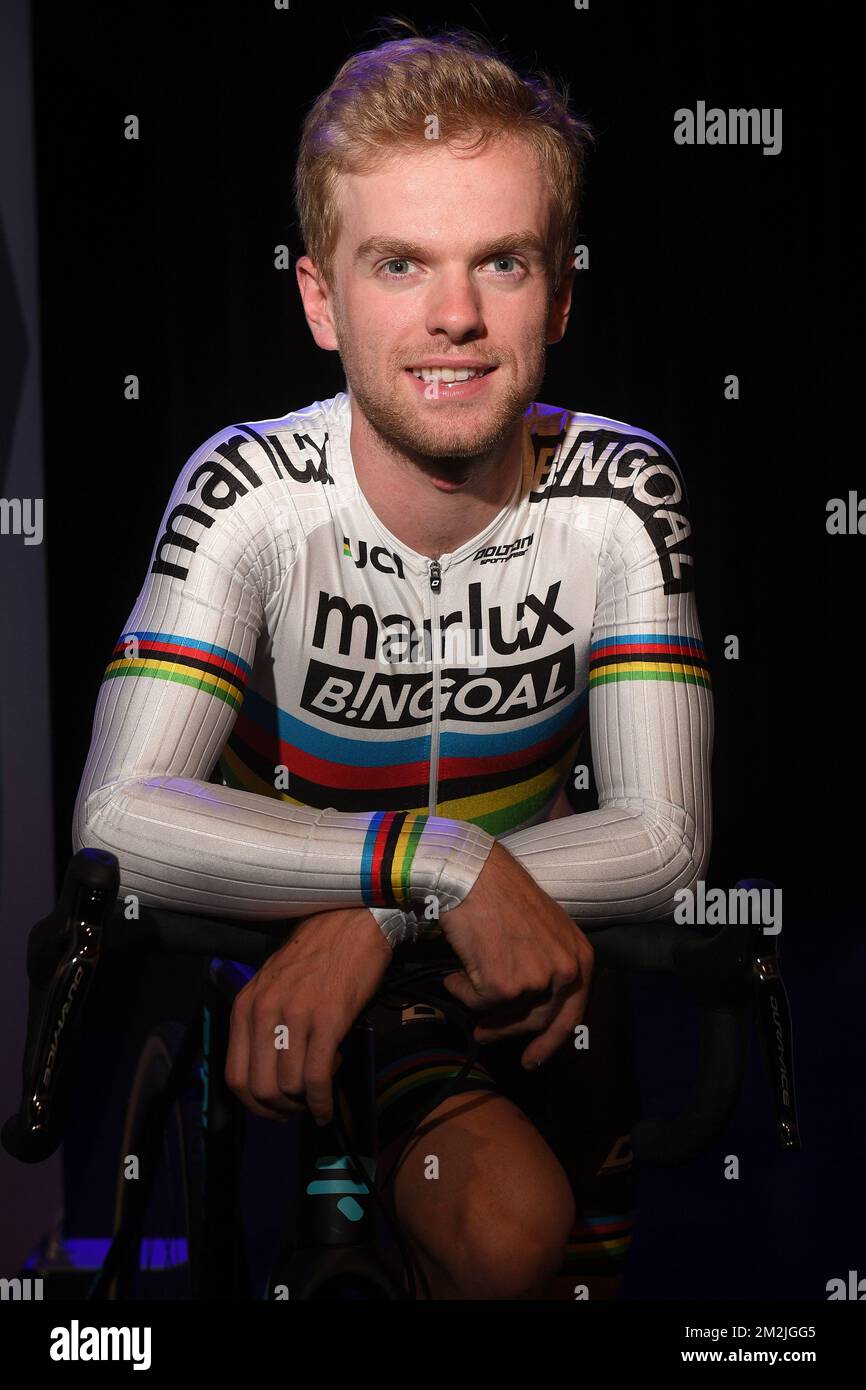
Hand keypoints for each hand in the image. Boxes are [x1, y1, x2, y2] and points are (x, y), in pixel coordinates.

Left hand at [225, 906, 391, 1125]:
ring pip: (289, 1087)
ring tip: (318, 1092)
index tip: (273, 1108)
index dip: (254, 1103)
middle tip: (297, 1109)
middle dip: (279, 1109)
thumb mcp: (273, 985)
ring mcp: (295, 1017)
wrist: (352, 925)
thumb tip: (271, 1071)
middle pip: (260, 1088)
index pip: (235, 1075)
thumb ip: (264, 1023)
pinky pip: (317, 1078)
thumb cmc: (316, 956)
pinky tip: (326, 1108)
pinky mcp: (327, 1021)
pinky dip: (322, 1102)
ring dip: (303, 1104)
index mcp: (246, 1006)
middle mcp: (264, 1013)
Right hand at [438, 841, 593, 1067]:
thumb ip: (549, 965)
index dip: (551, 1041)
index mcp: (580, 957)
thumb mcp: (546, 928)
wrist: (474, 874)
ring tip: (463, 979)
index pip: (572, 1014)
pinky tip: (456, 970)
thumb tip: (530, 1005)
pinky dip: (461, 989)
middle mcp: (565, 972)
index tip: (532, 1059)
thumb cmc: (502, 894)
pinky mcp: (504, 985)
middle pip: (539, 1021)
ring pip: (504, 1012)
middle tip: (483, 1034)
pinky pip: (476, 1002)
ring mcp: (536, 981)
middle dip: (507, 1031)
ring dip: (479, 1001)